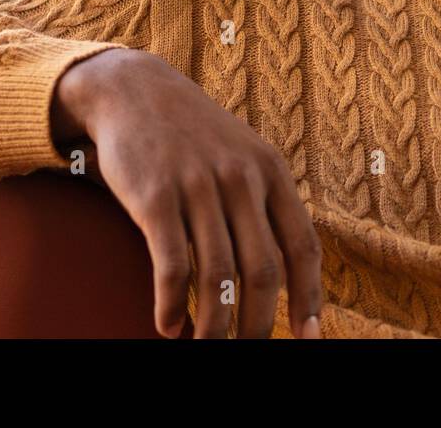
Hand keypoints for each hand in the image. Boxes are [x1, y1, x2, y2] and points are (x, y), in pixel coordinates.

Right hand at [53, 48, 322, 338]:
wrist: (132, 89)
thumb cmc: (192, 133)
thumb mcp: (242, 153)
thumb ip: (264, 202)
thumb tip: (286, 269)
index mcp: (270, 170)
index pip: (302, 246)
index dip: (309, 297)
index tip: (308, 335)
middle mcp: (241, 178)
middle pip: (263, 272)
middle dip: (259, 324)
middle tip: (249, 350)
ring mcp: (198, 187)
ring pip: (218, 278)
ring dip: (215, 326)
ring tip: (208, 347)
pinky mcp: (155, 197)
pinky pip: (172, 266)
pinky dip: (171, 305)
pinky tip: (167, 326)